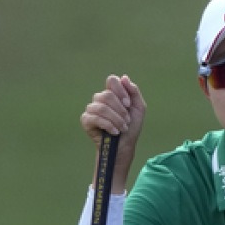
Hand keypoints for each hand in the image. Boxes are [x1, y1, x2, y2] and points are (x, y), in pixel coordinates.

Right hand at [80, 74, 146, 192]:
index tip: (128, 104)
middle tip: (127, 121)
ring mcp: (91, 109)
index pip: (112, 80)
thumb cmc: (131, 127)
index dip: (120, 91)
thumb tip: (124, 77)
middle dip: (120, 110)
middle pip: (107, 95)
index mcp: (112, 93)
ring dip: (116, 119)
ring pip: (101, 107)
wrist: (125, 146)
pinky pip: (94, 118)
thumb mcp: (138, 108)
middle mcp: (100, 99)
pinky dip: (107, 125)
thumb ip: (133, 91)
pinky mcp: (86, 120)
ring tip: (122, 128)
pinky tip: (114, 132)